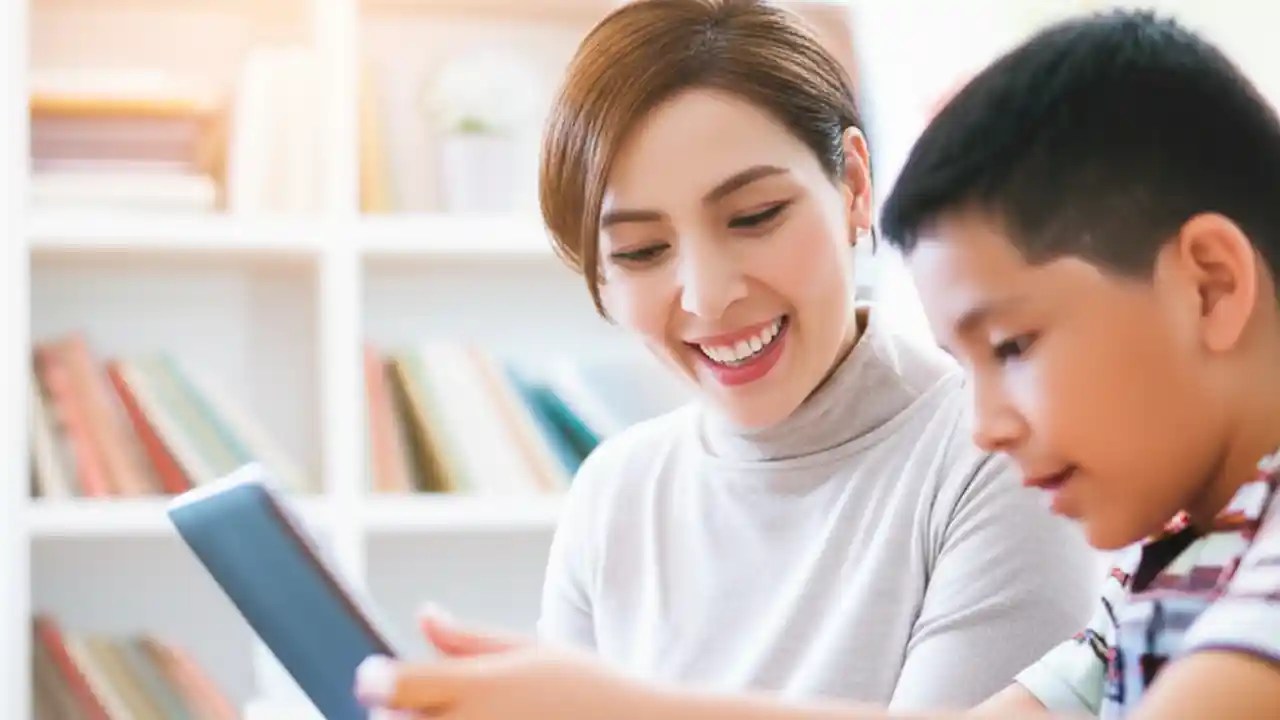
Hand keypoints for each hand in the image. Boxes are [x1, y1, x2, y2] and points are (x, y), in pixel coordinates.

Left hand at [354, 610, 655, 719]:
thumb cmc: (588, 692)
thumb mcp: (532, 651)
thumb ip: (469, 640)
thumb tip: (423, 617)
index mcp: (483, 686)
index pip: (394, 685)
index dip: (376, 678)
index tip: (377, 676)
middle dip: (395, 713)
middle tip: (417, 705)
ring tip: (461, 718)